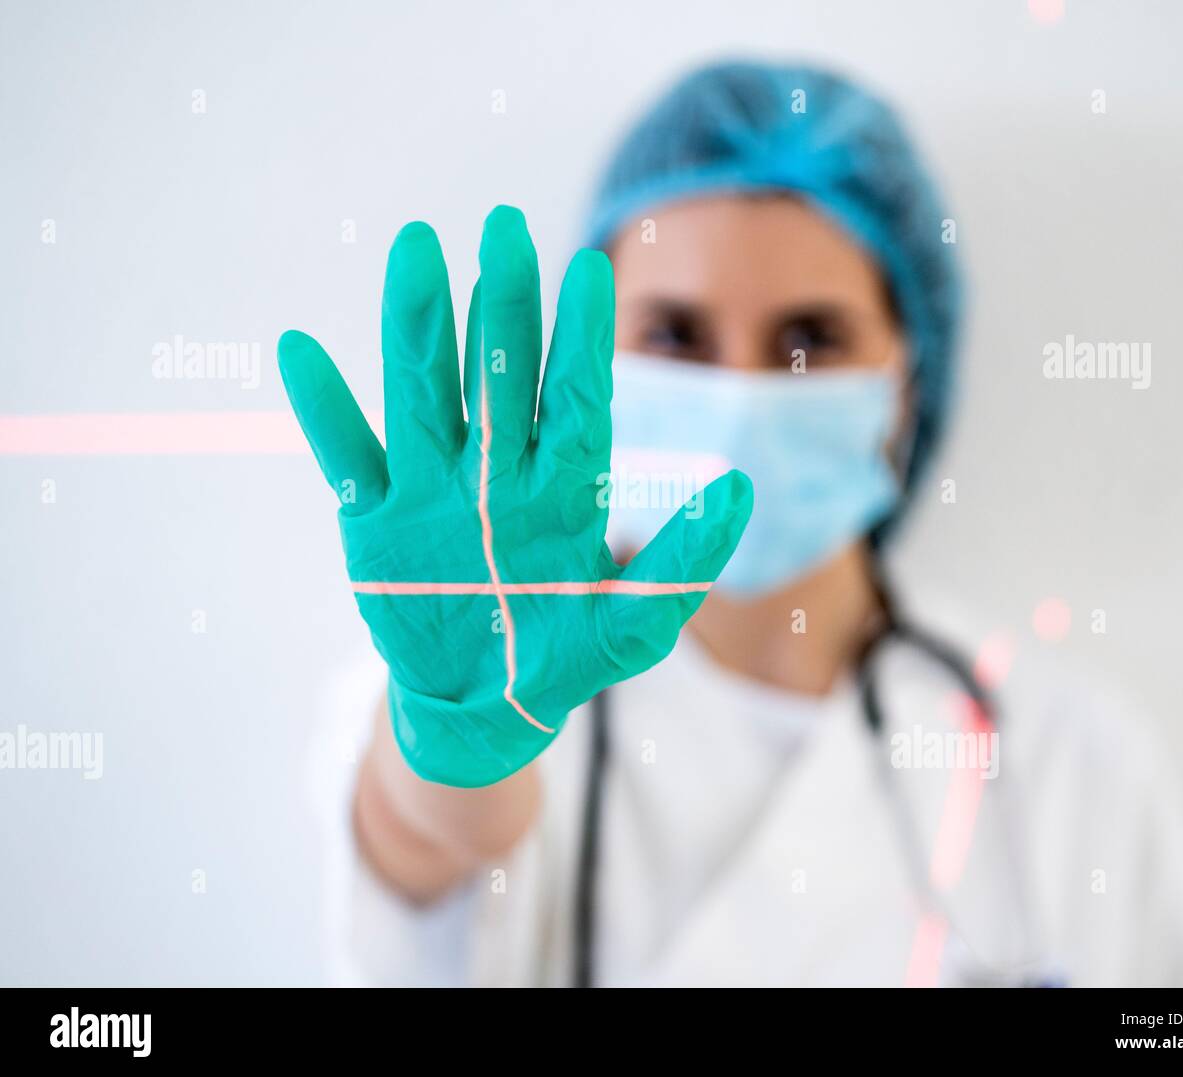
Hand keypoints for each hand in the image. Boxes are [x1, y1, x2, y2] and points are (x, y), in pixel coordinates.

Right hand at [279, 207, 751, 786]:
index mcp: (563, 487)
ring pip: (425, 393)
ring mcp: (432, 487)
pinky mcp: (373, 518)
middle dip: (503, 305)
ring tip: (415, 250)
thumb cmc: (560, 658)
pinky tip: (302, 351)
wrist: (481, 707)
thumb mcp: (630, 623)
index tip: (587, 268)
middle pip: (500, 375)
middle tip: (503, 228)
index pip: (576, 398)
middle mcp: (497, 470)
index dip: (579, 338)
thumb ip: (680, 562)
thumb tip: (739, 489)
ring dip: (417, 325)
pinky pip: (346, 455)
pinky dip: (325, 409)